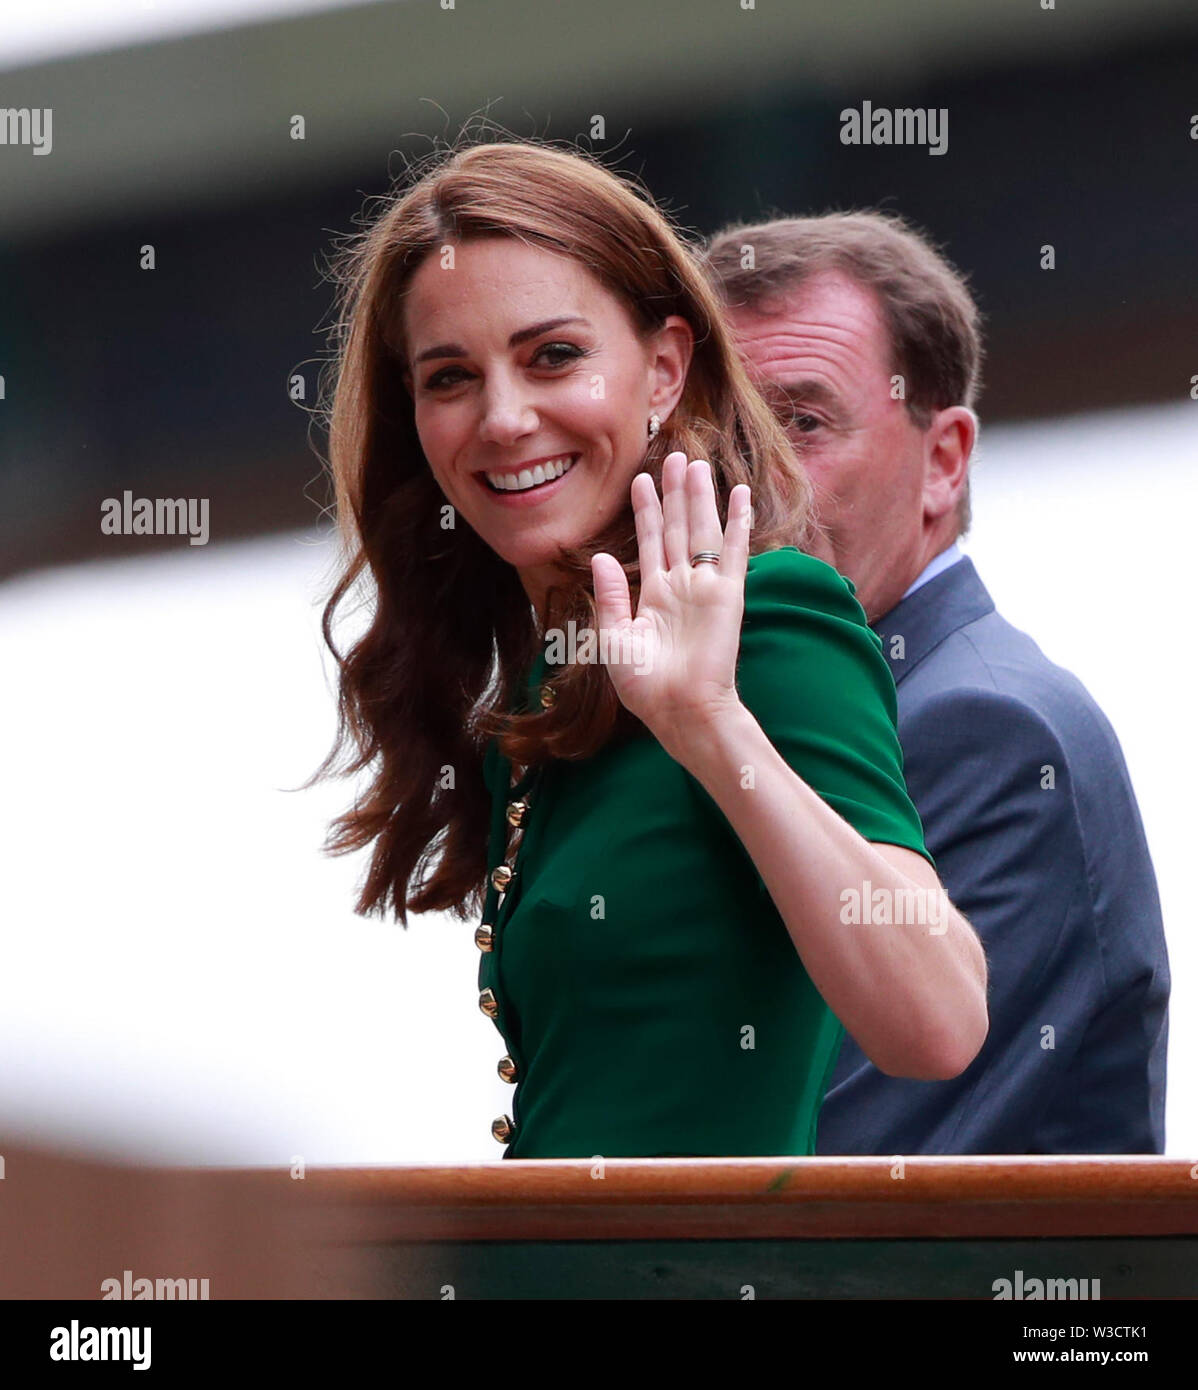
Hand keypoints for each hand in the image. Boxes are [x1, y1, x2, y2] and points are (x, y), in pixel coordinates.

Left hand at [590, 451, 750, 758]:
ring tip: (695, 462)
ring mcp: (705, 587)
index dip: (646, 511)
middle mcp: (680, 586)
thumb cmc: (647, 687)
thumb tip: (601, 557)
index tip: (640, 480)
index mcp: (653, 596)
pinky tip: (739, 493)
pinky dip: (737, 521)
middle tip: (673, 454)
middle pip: (678, 527)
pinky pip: (733, 550)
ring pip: (702, 530)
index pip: (650, 542)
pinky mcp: (728, 594)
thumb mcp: (614, 639)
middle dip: (674, 492)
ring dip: (700, 496)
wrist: (680, 711)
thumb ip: (609, 597)